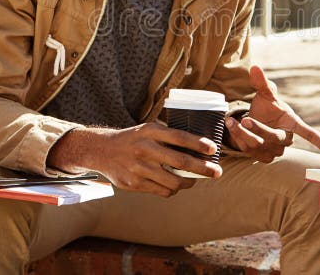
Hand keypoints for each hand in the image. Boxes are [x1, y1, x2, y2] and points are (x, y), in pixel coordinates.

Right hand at [48, 123, 222, 197]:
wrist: (101, 151)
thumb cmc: (133, 138)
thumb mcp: (148, 129)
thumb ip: (168, 136)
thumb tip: (199, 145)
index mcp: (150, 131)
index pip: (179, 137)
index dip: (198, 143)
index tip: (213, 149)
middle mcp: (144, 149)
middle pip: (181, 162)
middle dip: (203, 169)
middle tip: (217, 172)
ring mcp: (138, 168)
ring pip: (173, 181)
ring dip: (189, 183)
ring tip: (196, 181)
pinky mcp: (134, 183)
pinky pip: (161, 190)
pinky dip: (172, 190)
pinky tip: (176, 186)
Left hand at [223, 65, 319, 161]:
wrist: (251, 121)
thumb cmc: (265, 107)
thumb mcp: (264, 93)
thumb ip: (261, 82)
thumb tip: (255, 67)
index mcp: (292, 123)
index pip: (309, 133)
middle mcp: (285, 139)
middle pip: (276, 138)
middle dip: (260, 130)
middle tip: (246, 120)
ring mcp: (274, 150)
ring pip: (260, 145)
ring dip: (244, 134)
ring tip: (232, 121)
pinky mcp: (262, 157)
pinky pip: (250, 150)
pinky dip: (239, 139)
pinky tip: (233, 128)